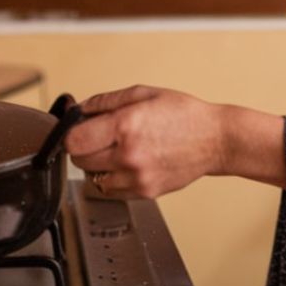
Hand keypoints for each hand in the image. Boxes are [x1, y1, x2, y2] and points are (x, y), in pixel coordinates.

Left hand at [64, 86, 225, 198]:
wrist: (215, 140)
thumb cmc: (184, 114)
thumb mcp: (143, 94)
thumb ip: (105, 101)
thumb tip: (79, 110)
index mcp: (125, 125)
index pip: (73, 141)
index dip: (71, 135)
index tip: (77, 131)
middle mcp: (129, 154)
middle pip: (80, 161)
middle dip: (84, 148)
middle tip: (99, 138)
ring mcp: (137, 177)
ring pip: (93, 179)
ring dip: (98, 166)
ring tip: (117, 151)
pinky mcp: (145, 192)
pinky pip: (112, 191)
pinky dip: (113, 179)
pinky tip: (128, 164)